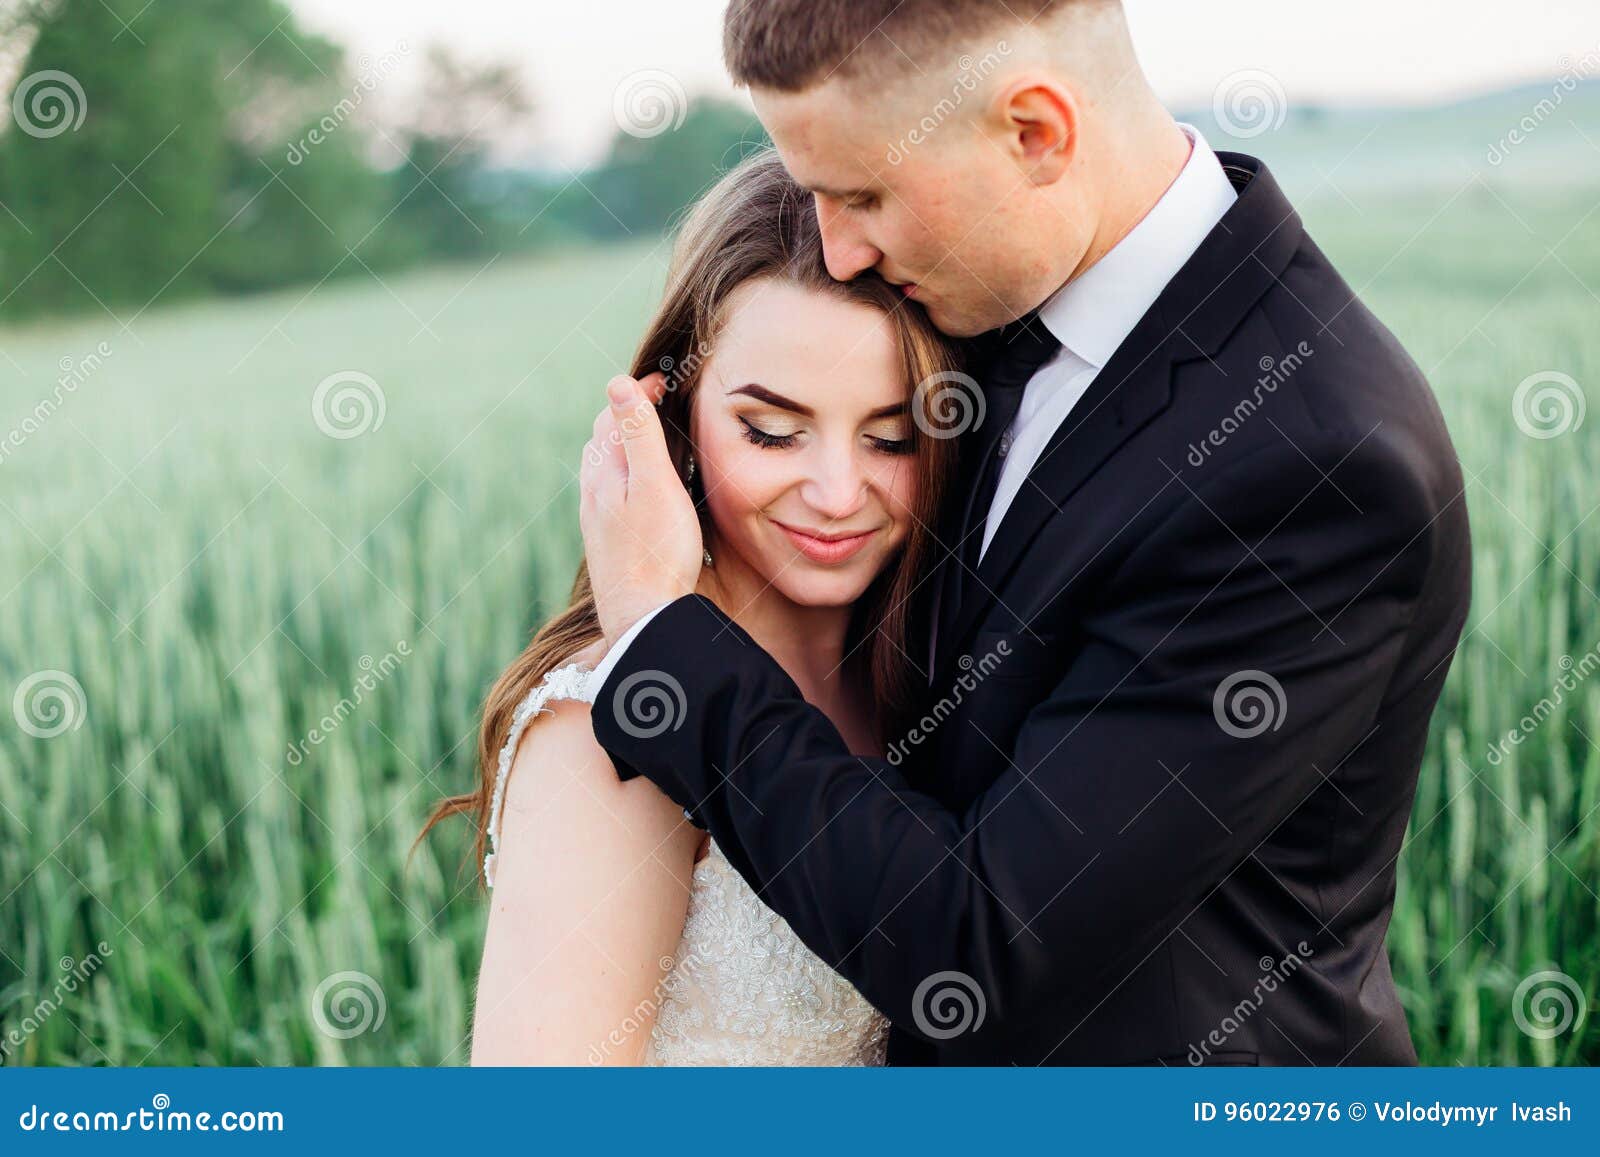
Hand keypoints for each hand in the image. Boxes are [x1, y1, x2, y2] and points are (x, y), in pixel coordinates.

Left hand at [579, 372, 702, 646]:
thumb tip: (617, 382)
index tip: (664, 380)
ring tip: (647, 436)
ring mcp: (596, 520)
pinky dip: (622, 473)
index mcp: (604, 473)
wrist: (642, 619)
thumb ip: (638, 434)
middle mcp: (593, 493)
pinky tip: (636, 490)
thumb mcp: (655, 485)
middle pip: (603, 439)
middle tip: (658, 399)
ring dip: (621, 443)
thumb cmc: (658, 552)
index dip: (637, 392)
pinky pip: (608, 493)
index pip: (613, 416)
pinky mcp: (606, 542)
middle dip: (628, 413)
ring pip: (602, 468)